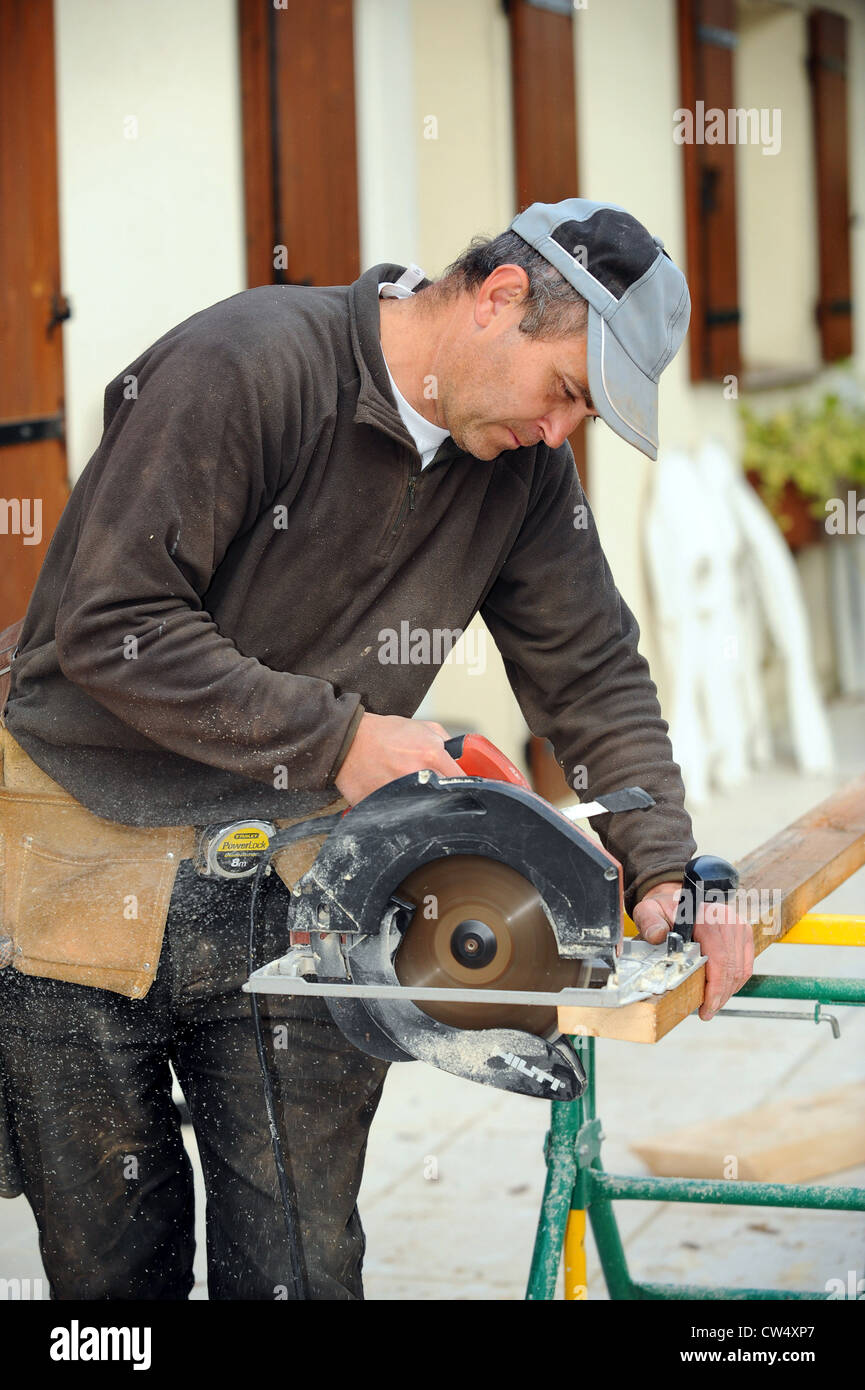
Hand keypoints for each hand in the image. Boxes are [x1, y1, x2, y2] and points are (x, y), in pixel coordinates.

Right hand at [335, 713, 464, 805]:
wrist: (348, 740)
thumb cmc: (383, 733)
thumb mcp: (422, 727)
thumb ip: (446, 741)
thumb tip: (461, 760)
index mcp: (431, 754)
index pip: (462, 779)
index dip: (466, 786)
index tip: (464, 790)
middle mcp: (417, 773)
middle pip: (446, 798)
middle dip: (446, 797)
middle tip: (439, 794)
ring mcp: (399, 791)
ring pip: (424, 809)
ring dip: (423, 805)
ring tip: (412, 794)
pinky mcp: (381, 805)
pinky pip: (399, 814)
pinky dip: (400, 810)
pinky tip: (394, 799)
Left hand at [632, 880, 754, 1020]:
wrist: (679, 898)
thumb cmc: (664, 908)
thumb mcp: (649, 911)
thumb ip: (650, 923)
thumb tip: (658, 936)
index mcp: (706, 916)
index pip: (719, 957)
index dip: (715, 986)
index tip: (706, 1007)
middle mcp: (727, 919)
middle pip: (731, 967)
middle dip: (720, 995)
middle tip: (706, 1012)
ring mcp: (738, 925)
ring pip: (740, 968)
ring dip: (728, 991)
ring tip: (712, 1005)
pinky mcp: (743, 931)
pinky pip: (745, 963)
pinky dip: (735, 981)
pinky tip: (722, 991)